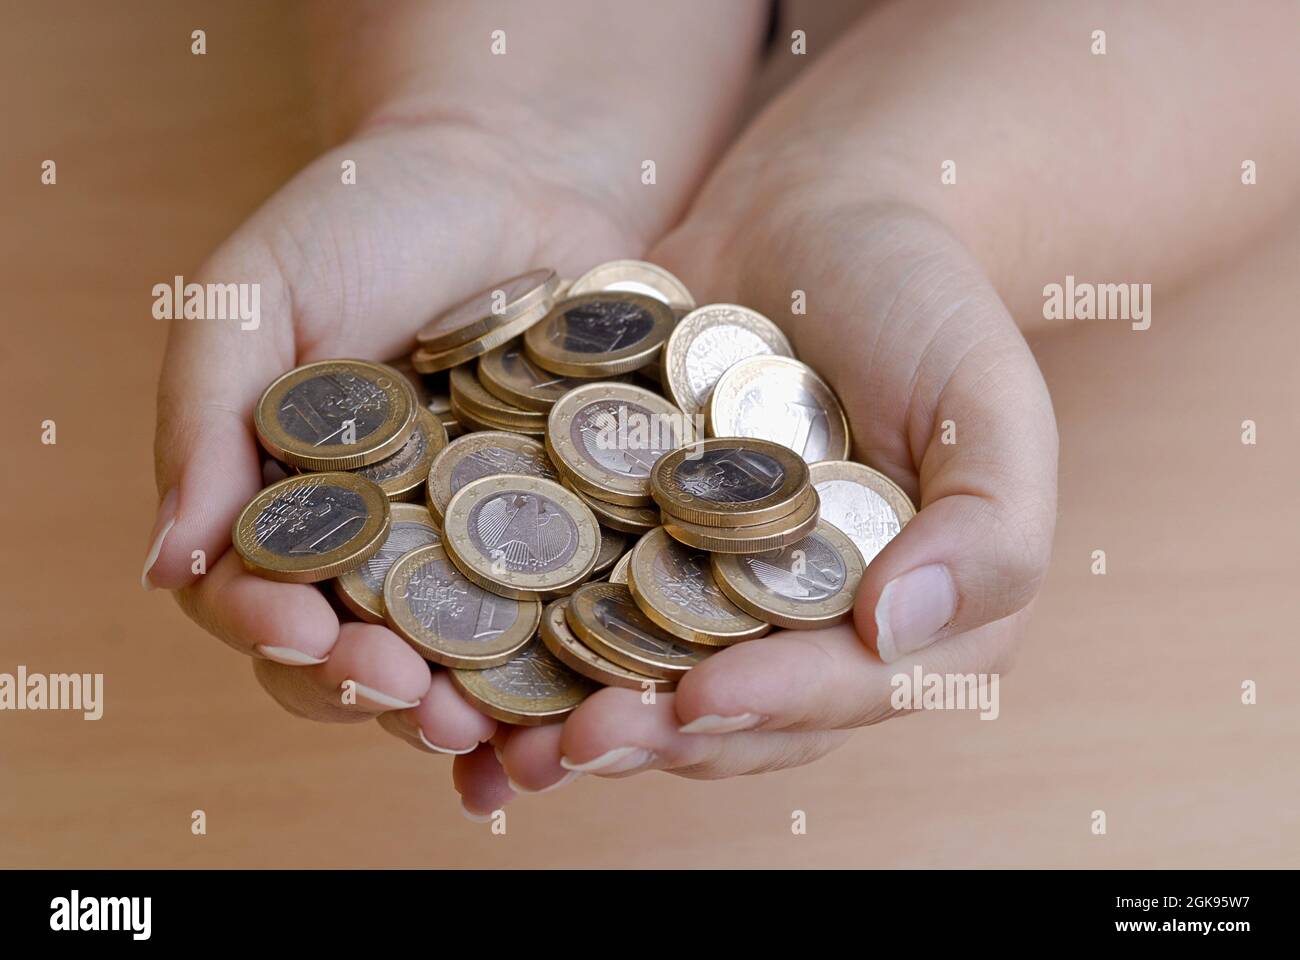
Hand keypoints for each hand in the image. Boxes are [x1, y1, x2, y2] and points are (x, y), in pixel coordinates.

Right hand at [143, 115, 643, 790]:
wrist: (515, 170)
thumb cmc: (363, 218)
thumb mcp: (254, 293)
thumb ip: (202, 420)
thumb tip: (164, 565)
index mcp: (288, 504)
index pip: (258, 599)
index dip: (272, 630)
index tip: (303, 631)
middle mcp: (377, 546)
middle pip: (357, 658)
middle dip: (373, 691)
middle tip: (411, 699)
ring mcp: (477, 551)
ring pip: (460, 664)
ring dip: (467, 711)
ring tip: (488, 728)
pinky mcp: (571, 536)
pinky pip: (564, 622)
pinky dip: (563, 677)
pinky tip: (577, 708)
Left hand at [491, 199, 1057, 791]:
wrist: (816, 215)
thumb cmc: (923, 302)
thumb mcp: (989, 400)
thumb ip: (990, 527)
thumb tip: (897, 631)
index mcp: (904, 620)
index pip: (841, 691)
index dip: (773, 705)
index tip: (702, 700)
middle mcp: (802, 626)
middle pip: (730, 714)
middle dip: (655, 736)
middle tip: (578, 742)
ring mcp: (710, 590)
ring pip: (643, 680)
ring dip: (574, 718)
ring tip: (501, 737)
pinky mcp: (630, 542)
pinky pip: (579, 607)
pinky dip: (526, 647)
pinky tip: (464, 670)